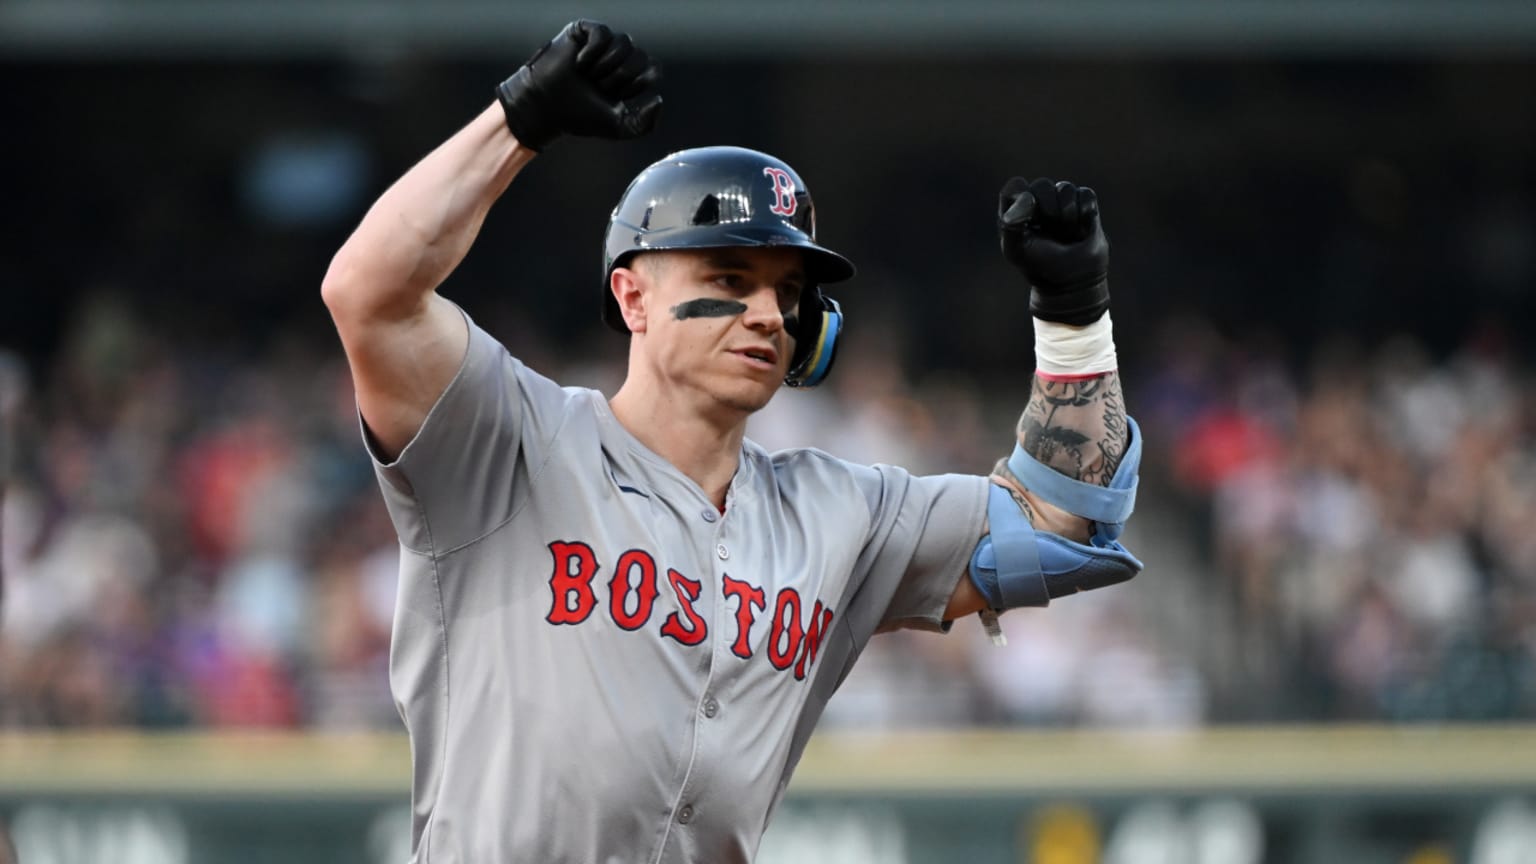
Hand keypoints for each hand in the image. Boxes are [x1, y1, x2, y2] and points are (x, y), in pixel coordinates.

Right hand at [495, 20, 662, 151]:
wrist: (548, 107)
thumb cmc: (580, 116)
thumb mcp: (619, 127)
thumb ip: (645, 124)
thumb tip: (659, 99)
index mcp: (630, 76)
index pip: (653, 70)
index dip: (635, 85)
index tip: (614, 96)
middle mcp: (618, 57)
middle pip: (640, 57)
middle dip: (620, 78)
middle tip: (598, 87)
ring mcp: (602, 43)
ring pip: (625, 43)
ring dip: (606, 67)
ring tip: (588, 76)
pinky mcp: (584, 31)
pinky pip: (603, 34)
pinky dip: (593, 52)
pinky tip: (580, 64)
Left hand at [998, 177, 1109, 324]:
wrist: (1073, 281)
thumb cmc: (1039, 266)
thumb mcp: (1016, 250)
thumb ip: (1011, 224)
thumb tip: (1027, 197)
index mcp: (1016, 208)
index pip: (1015, 186)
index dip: (1022, 199)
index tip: (1028, 220)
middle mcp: (1038, 200)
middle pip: (1043, 185)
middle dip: (1048, 212)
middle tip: (1050, 233)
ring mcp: (1061, 200)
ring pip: (1066, 189)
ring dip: (1067, 217)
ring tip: (1066, 234)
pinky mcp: (1084, 203)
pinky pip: (1086, 195)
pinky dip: (1085, 214)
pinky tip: (1081, 230)